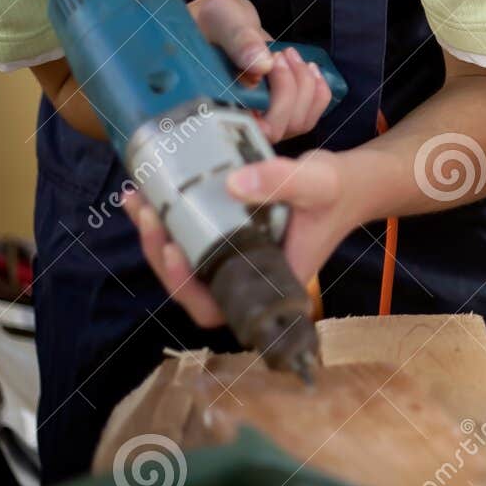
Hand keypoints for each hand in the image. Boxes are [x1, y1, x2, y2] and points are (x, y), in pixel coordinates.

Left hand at [126, 150, 356, 328]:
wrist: (347, 183)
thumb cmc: (338, 192)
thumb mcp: (316, 182)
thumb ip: (281, 181)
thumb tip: (233, 183)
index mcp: (269, 281)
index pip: (217, 305)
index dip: (186, 286)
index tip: (175, 249)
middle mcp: (247, 276)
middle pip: (190, 284)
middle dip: (161, 253)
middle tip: (147, 213)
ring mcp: (235, 256)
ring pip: (185, 260)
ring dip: (156, 235)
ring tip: (138, 200)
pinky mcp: (229, 234)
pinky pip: (191, 235)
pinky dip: (168, 216)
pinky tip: (149, 190)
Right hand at [187, 0, 331, 142]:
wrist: (224, 21)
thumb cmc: (214, 20)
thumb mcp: (222, 19)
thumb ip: (239, 41)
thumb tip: (262, 66)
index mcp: (214, 104)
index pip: (243, 130)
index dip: (263, 109)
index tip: (268, 66)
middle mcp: (238, 118)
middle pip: (276, 129)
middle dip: (288, 90)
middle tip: (279, 54)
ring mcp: (261, 118)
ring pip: (296, 124)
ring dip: (305, 87)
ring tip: (291, 55)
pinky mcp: (280, 112)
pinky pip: (308, 115)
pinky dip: (318, 92)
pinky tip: (310, 67)